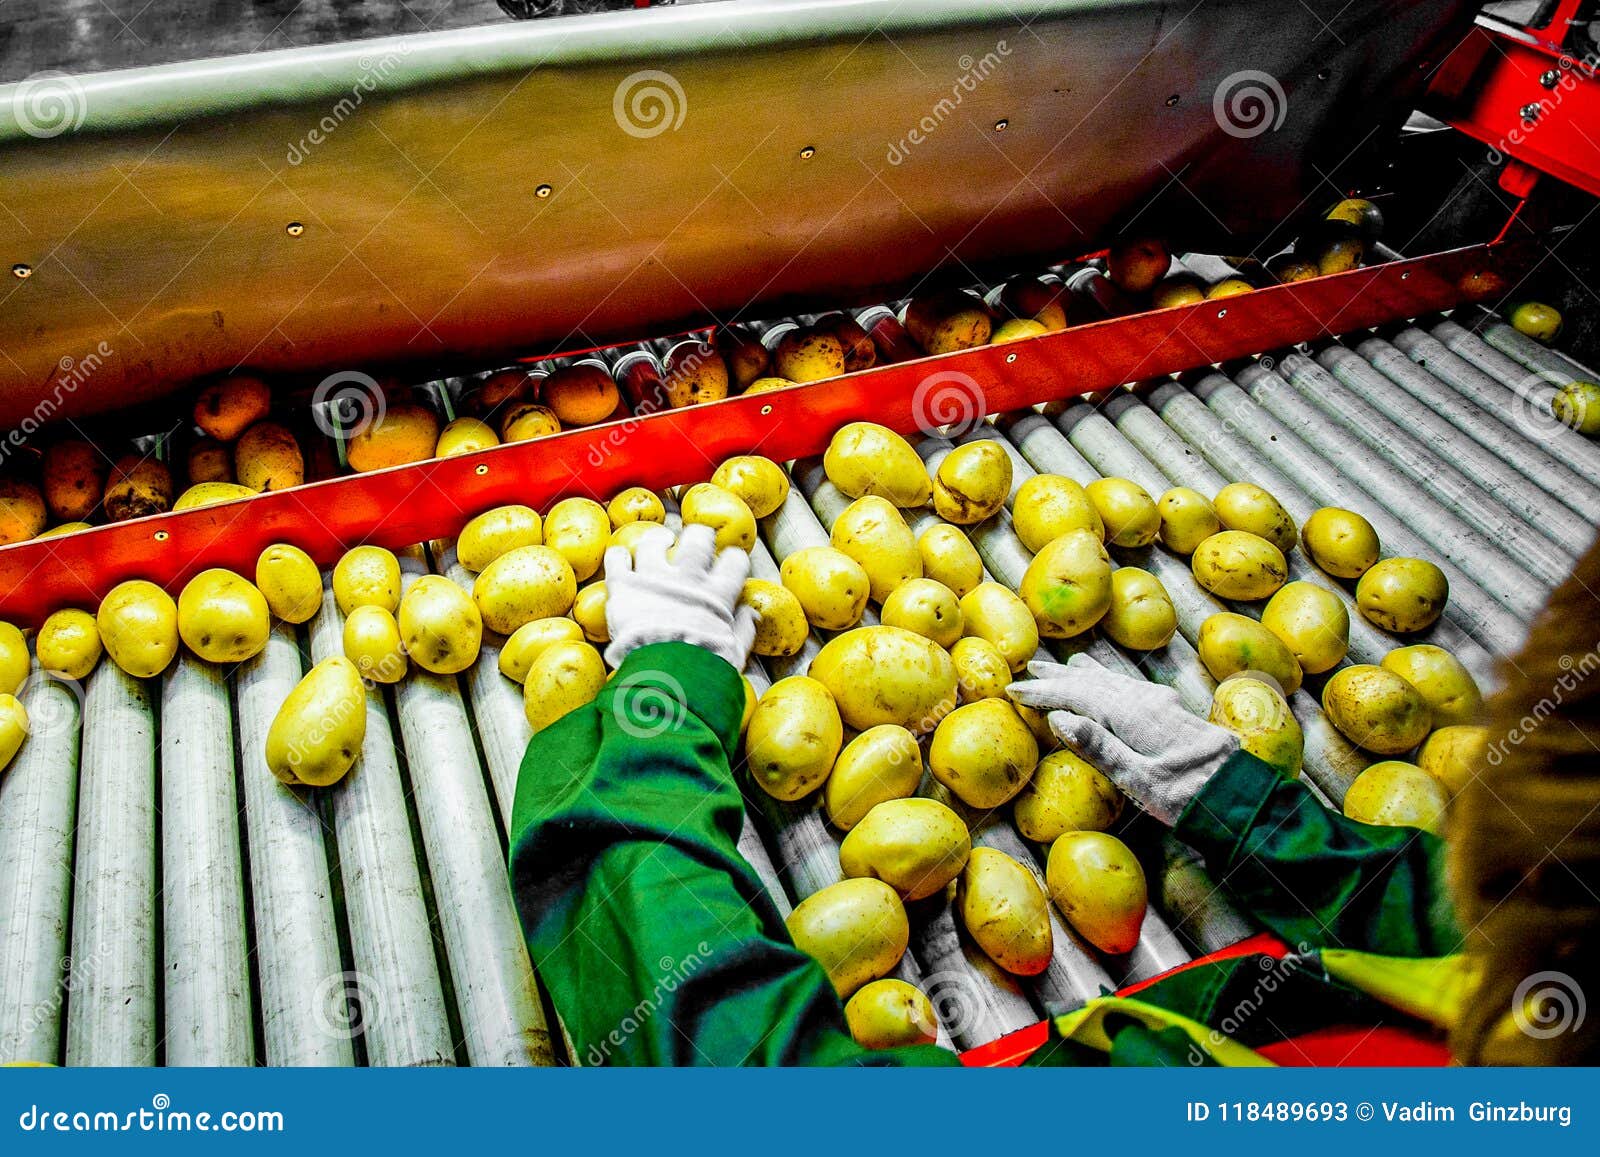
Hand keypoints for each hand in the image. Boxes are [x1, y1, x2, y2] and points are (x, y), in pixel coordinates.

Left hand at [603, 523, 756, 670]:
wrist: (663, 677)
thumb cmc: (703, 668)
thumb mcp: (733, 653)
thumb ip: (743, 630)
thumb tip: (752, 614)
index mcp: (717, 594)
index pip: (734, 560)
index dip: (733, 559)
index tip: (730, 563)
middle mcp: (687, 578)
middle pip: (697, 538)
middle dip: (699, 536)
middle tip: (697, 541)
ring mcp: (653, 578)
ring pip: (654, 542)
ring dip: (657, 539)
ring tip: (660, 542)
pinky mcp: (624, 586)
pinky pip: (617, 558)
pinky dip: (618, 556)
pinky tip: (621, 557)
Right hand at [1006, 654, 1238, 825]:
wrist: (1245, 801)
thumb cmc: (1190, 799)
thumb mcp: (1140, 782)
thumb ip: (1101, 748)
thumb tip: (1059, 718)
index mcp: (1134, 715)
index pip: (1079, 696)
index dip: (1045, 692)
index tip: (1014, 690)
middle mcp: (1148, 701)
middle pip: (1096, 682)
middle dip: (1061, 676)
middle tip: (1030, 667)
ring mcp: (1164, 705)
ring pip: (1116, 681)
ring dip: (1086, 675)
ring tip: (1065, 666)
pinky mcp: (1176, 713)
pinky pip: (1132, 687)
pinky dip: (1110, 681)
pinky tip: (1113, 684)